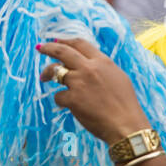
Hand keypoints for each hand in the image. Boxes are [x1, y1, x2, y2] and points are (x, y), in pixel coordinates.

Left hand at [37, 39, 151, 144]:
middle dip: (48, 48)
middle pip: (63, 51)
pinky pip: (58, 96)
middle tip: (40, 48)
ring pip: (55, 71)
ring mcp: (80, 83)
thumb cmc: (125, 105)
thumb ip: (102, 69)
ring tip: (43, 78)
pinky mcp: (72, 99)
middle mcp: (90, 69)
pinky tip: (67, 105)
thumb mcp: (118, 78)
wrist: (126, 124)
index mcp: (102, 62)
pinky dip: (61, 101)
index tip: (56, 41)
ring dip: (46, 74)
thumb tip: (89, 64)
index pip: (80, 44)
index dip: (65, 41)